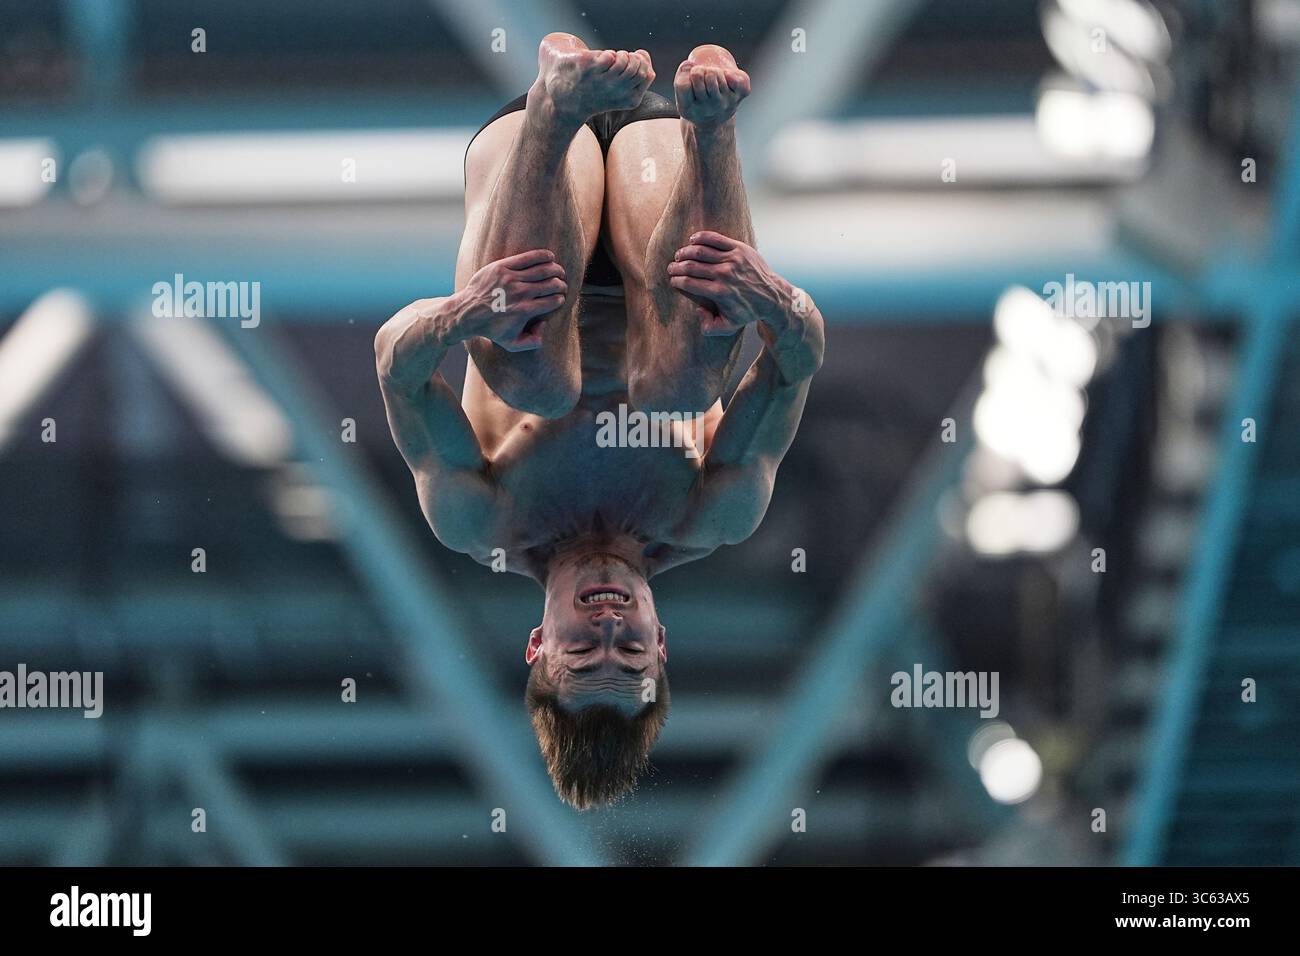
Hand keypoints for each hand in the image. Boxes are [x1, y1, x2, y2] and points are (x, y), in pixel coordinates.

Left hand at [456, 249, 567, 350]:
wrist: (467, 312)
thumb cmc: (491, 329)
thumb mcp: (512, 344)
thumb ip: (534, 342)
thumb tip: (544, 324)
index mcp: (525, 311)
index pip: (553, 300)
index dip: (560, 298)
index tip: (559, 298)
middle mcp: (520, 293)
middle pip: (552, 284)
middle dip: (561, 284)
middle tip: (561, 285)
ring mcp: (511, 278)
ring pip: (543, 269)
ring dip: (556, 269)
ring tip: (558, 272)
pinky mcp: (503, 266)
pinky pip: (528, 257)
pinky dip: (543, 256)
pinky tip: (551, 257)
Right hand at [666, 231, 790, 335]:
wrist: (771, 295)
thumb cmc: (747, 311)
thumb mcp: (728, 327)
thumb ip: (708, 326)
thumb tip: (697, 310)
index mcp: (719, 292)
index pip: (689, 283)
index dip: (677, 281)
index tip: (673, 280)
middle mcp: (724, 274)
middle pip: (691, 266)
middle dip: (677, 267)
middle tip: (671, 268)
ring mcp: (732, 259)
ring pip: (700, 251)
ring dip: (685, 252)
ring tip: (679, 255)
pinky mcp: (739, 248)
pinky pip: (715, 239)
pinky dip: (700, 237)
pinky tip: (692, 240)